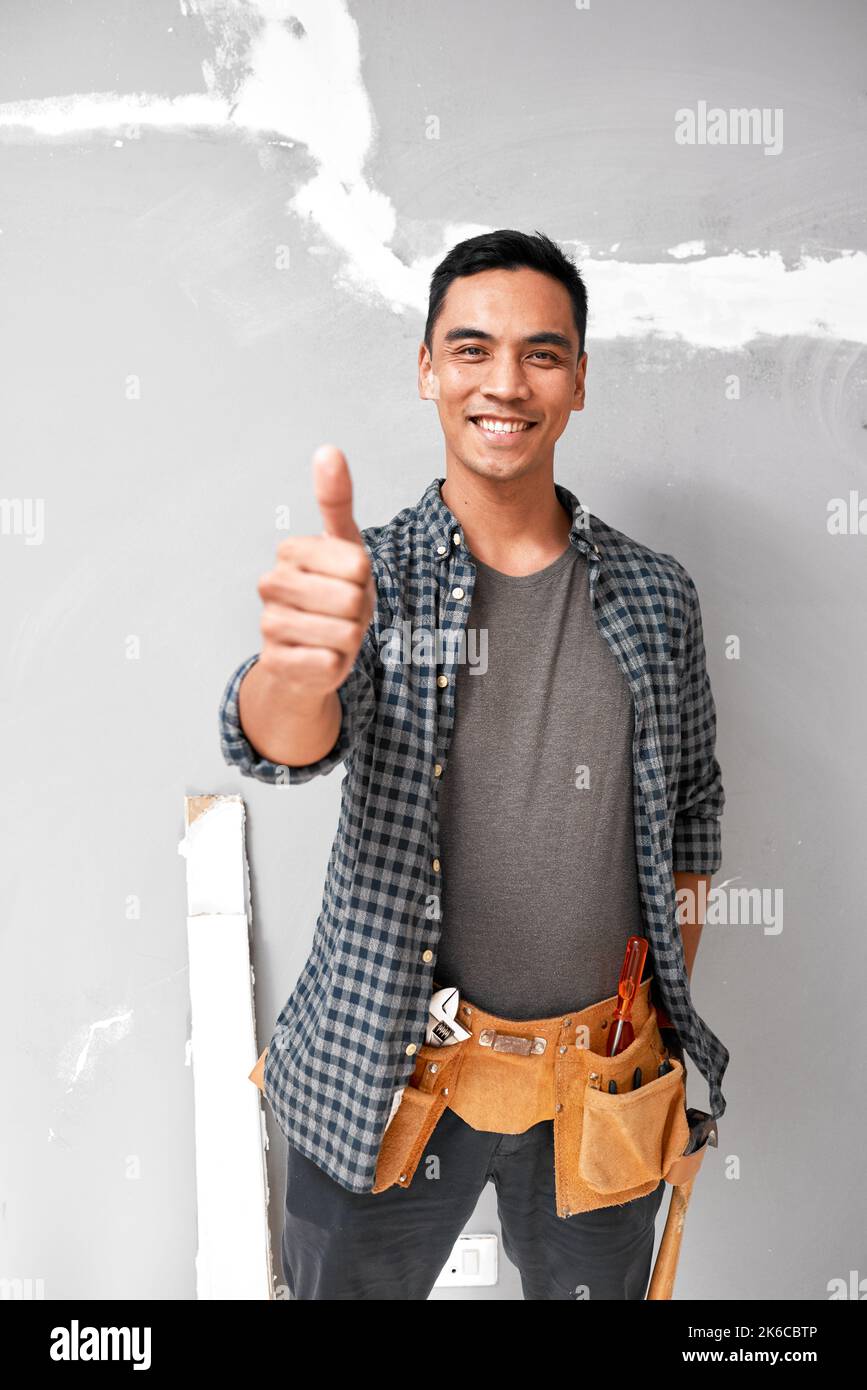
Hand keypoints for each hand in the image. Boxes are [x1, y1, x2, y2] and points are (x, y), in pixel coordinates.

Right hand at [256, 445, 374, 695]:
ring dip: (349, 638)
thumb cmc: (334, 593)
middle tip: (342, 611)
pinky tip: (320, 657)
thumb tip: (328, 449)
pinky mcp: (275, 662)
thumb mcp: (343, 544)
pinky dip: (336, 663)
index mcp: (290, 551)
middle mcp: (272, 584)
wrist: (312, 653)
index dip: (365, 580)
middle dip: (359, 610)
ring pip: (344, 632)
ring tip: (333, 633)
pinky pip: (329, 662)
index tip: (348, 582)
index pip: (358, 565)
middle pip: (352, 599)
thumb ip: (336, 499)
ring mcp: (269, 624)